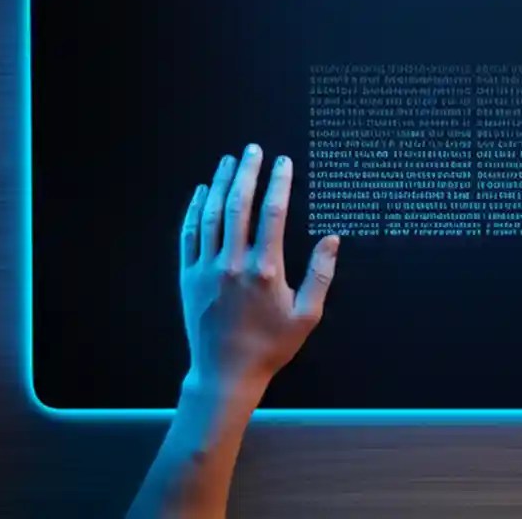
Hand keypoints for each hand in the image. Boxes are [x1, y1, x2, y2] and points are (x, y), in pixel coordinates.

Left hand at [179, 145, 339, 396]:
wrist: (225, 373)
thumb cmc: (270, 346)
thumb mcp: (307, 315)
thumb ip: (321, 275)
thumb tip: (333, 240)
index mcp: (265, 270)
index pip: (272, 214)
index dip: (278, 183)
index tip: (283, 162)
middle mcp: (233, 263)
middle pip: (239, 205)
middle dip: (247, 172)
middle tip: (253, 149)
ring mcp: (207, 268)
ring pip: (212, 215)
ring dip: (221, 183)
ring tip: (229, 161)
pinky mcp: (188, 277)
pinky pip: (189, 235)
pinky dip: (195, 210)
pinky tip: (201, 192)